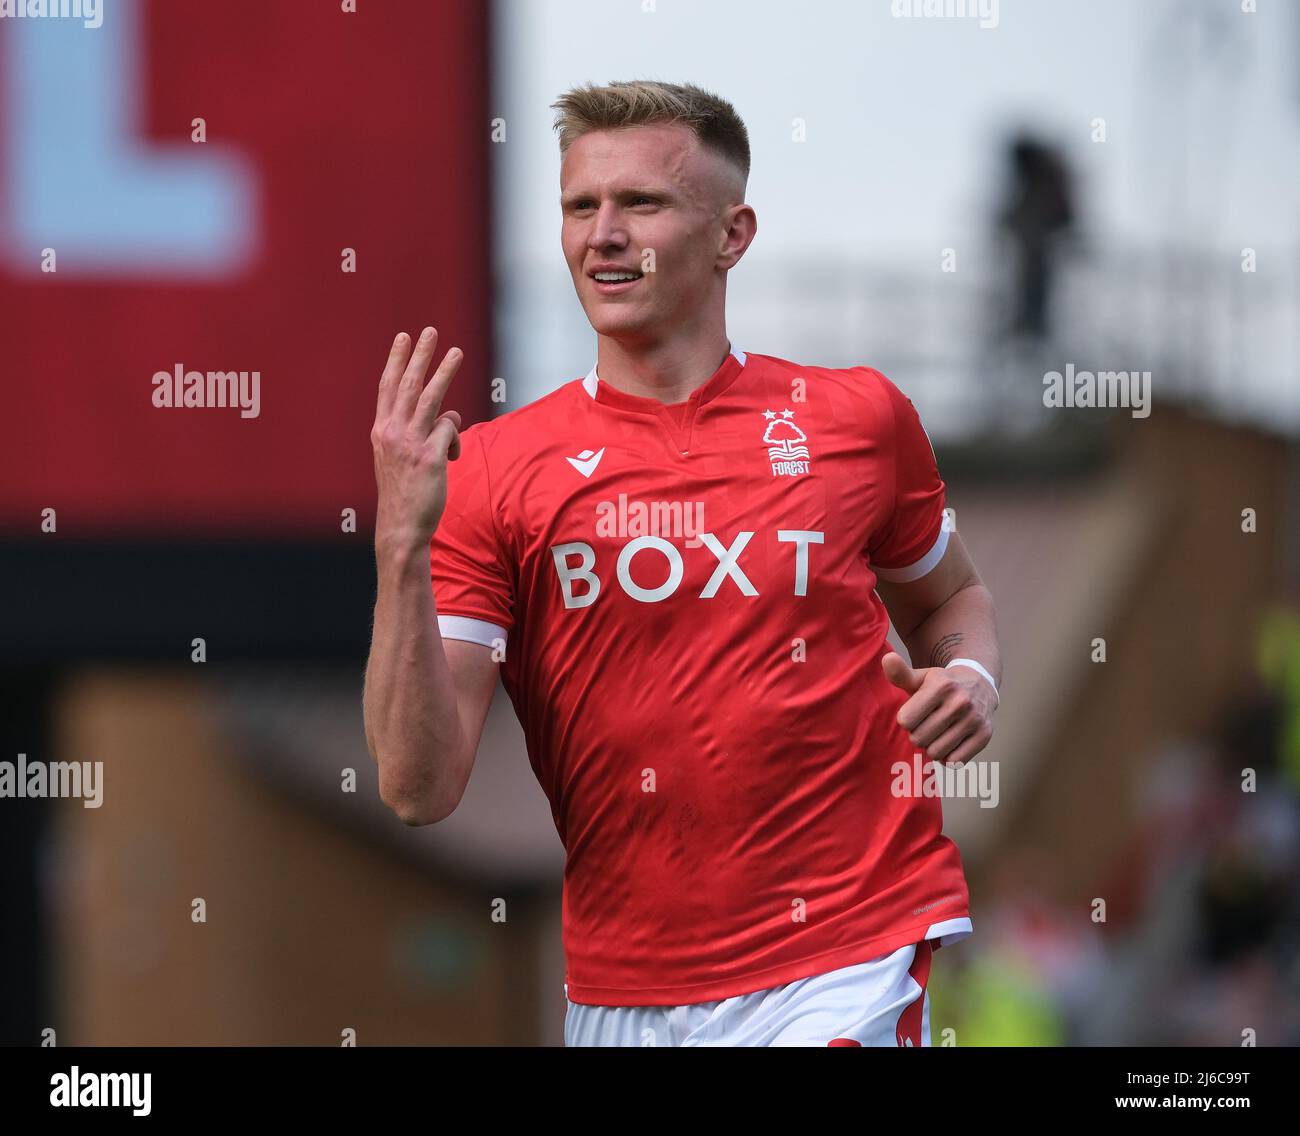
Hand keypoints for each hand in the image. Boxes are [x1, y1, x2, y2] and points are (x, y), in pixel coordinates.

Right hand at [370, 327, 464, 551]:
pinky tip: (452, 456)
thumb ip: (416, 433)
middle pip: (409, 384)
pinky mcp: (430, 458)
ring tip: (457, 352)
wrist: (401, 526)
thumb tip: (446, 417)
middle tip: (429, 331)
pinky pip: (450, 431)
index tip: (402, 338)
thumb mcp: (398, 459)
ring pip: (431, 399)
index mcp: (382, 431)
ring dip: (444, 371)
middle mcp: (392, 433)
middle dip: (420, 355)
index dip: (396, 360)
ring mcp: (410, 444)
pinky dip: (455, 439)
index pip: (388, 388)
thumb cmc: (404, 494)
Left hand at [881, 652, 995, 765]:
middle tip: (926, 725)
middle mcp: (960, 702)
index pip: (906, 720)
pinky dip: (949, 757)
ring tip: (937, 734)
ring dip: (932, 747)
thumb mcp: (922, 678)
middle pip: (918, 738)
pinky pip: (955, 761)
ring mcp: (974, 719)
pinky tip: (950, 743)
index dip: (906, 720)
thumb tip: (887, 659)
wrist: (980, 685)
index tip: (914, 714)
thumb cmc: (942, 685)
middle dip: (917, 735)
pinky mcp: (984, 735)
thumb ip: (900, 674)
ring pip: (936, 752)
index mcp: (941, 686)